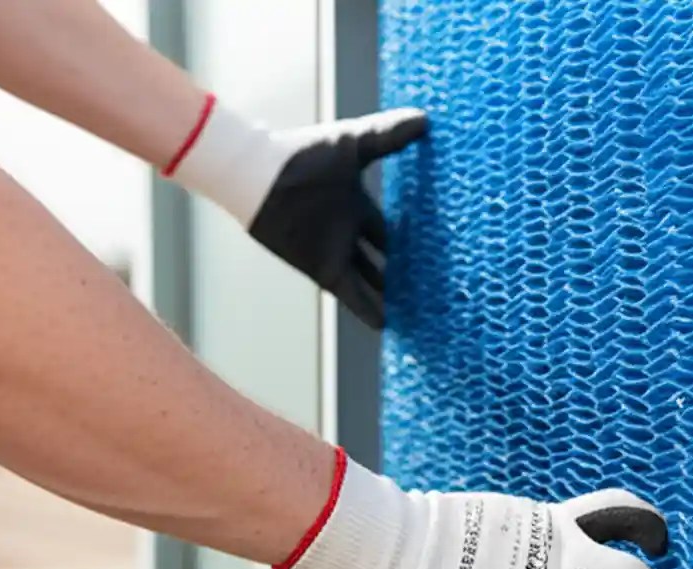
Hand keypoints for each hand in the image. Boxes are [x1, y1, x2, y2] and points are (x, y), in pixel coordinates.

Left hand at [168, 97, 427, 330]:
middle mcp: (348, 232)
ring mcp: (336, 252)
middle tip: (434, 289)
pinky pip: (351, 296)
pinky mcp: (323, 269)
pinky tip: (387, 326)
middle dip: (403, 273)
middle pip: (382, 259)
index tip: (435, 253)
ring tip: (420, 314)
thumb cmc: (301, 154)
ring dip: (390, 297)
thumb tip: (426, 118)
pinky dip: (368, 310)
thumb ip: (388, 135)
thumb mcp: (352, 143)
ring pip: (371, 281)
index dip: (411, 242)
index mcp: (357, 205)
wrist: (258, 173)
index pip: (390, 230)